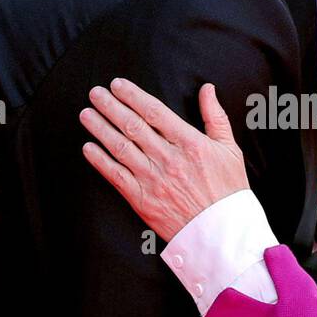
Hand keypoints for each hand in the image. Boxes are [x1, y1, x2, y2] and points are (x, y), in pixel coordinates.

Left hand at [80, 78, 246, 241]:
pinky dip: (100, 161)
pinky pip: (116, 176)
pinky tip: (89, 148)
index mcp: (190, 143)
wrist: (222, 231)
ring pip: (120, 147)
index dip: (132, 96)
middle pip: (132, 126)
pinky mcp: (143, 200)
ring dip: (100, 128)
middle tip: (95, 93)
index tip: (118, 85)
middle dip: (110, 106)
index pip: (154, 112)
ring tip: (87, 114)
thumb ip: (215, 116)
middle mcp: (168, 159)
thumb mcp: (230, 149)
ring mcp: (153, 180)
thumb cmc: (228, 190)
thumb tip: (207, 89)